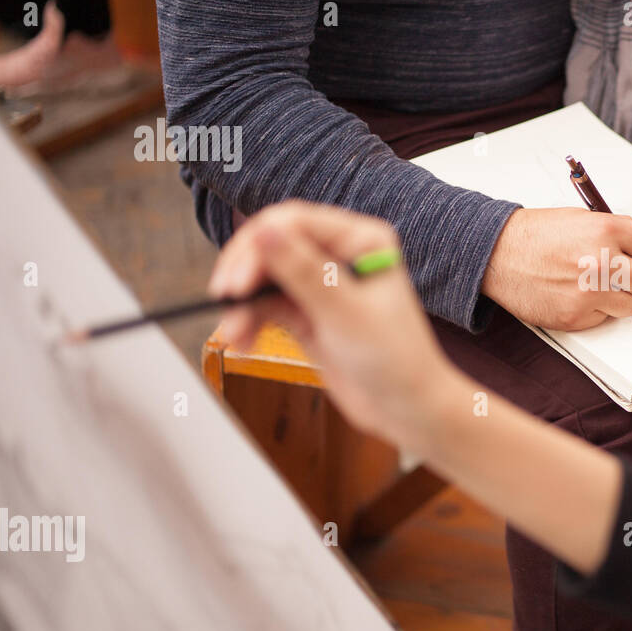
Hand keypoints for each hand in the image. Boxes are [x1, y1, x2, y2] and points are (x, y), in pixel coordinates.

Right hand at [207, 202, 468, 452]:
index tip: (237, 280)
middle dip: (245, 271)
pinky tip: (243, 341)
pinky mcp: (307, 313)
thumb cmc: (396, 359)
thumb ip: (303, 272)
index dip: (259, 244)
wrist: (407, 408)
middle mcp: (341, 255)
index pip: (296, 222)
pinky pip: (267, 306)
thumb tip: (265, 231)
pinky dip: (251, 320)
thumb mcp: (345, 313)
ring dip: (244, 303)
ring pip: (265, 277)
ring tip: (235, 333)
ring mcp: (322, 284)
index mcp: (361, 240)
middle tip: (225, 298)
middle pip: (273, 244)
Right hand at [481, 207, 631, 330]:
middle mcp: (602, 261)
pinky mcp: (576, 316)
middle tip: (625, 275)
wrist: (497, 254)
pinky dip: (595, 310)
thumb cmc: (537, 235)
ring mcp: (589, 293)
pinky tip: (576, 294)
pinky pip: (604, 319)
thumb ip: (616, 232)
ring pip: (631, 306)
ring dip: (619, 298)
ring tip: (597, 286)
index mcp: (607, 230)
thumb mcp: (582, 219)